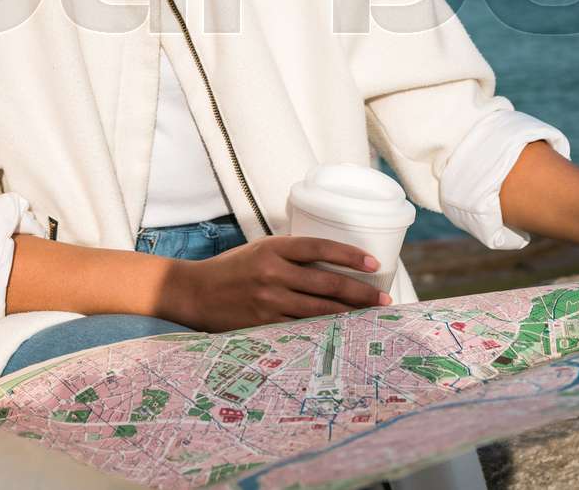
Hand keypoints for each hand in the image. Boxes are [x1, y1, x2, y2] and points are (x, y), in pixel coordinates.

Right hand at [170, 236, 391, 331]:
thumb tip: (330, 260)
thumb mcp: (259, 249)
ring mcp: (269, 301)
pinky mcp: (264, 324)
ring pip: (320, 309)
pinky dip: (324, 329)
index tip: (372, 262)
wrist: (194, 292)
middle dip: (360, 292)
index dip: (349, 254)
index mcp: (273, 248)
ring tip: (371, 316)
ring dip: (349, 313)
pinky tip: (341, 331)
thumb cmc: (232, 268)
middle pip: (327, 283)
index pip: (320, 247)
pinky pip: (302, 327)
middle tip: (383, 298)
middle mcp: (273, 273)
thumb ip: (290, 253)